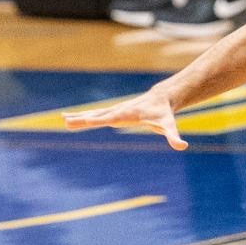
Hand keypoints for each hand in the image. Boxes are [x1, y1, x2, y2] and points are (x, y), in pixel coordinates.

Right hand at [62, 87, 186, 148]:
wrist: (161, 98)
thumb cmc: (164, 114)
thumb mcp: (169, 126)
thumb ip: (174, 137)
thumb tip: (182, 146)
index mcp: (128, 114)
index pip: (111, 118)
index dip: (99, 120)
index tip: (85, 120)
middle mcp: (119, 111)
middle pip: (98, 116)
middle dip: (82, 119)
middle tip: (66, 122)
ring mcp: (115, 110)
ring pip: (94, 114)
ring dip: (78, 117)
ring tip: (63, 119)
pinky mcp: (114, 112)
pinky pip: (96, 115)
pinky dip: (82, 116)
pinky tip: (70, 118)